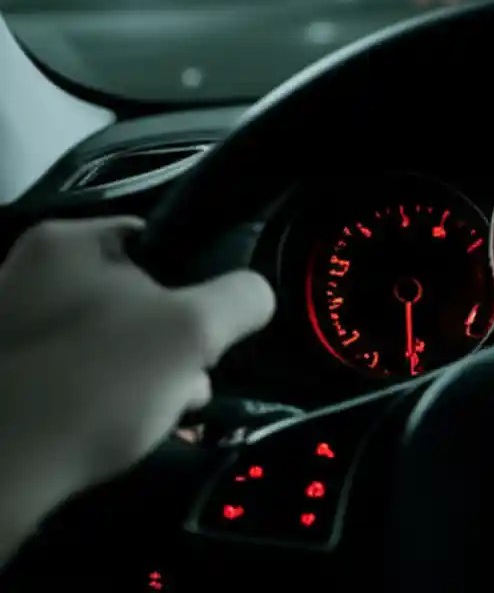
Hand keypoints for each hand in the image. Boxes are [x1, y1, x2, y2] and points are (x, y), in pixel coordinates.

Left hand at [0, 218, 274, 558]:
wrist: (4, 467)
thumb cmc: (98, 380)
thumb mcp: (196, 329)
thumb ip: (241, 298)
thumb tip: (254, 295)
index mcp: (65, 241)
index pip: (157, 244)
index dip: (196, 287)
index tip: (208, 333)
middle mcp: (23, 271)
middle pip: (131, 297)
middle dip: (170, 343)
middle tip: (188, 384)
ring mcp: (5, 326)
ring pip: (103, 341)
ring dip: (140, 375)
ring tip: (157, 415)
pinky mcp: (5, 377)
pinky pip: (69, 376)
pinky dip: (96, 398)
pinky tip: (114, 429)